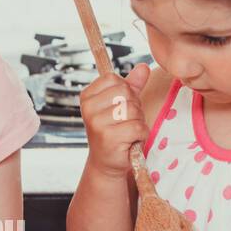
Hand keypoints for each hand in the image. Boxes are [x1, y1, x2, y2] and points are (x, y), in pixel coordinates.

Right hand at [80, 62, 150, 178]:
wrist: (107, 163)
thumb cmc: (115, 131)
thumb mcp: (121, 105)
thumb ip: (131, 86)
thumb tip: (143, 67)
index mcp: (87, 96)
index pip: (115, 80)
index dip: (126, 93)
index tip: (118, 108)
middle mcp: (88, 108)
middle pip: (126, 93)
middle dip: (134, 108)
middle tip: (124, 123)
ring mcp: (97, 123)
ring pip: (133, 110)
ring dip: (138, 122)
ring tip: (127, 133)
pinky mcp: (109, 137)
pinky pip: (137, 127)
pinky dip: (140, 135)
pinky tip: (130, 141)